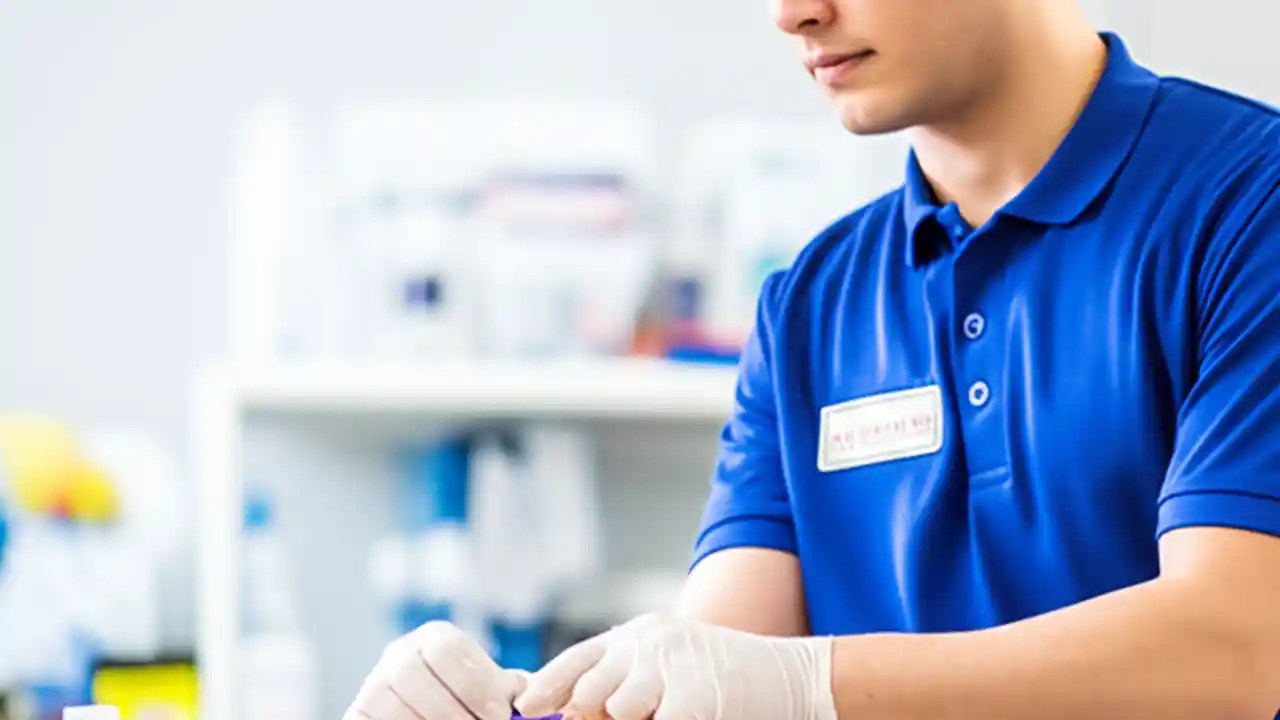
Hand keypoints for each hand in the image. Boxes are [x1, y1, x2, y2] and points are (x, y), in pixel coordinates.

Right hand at [345, 621, 526, 719]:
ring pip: (390, 704)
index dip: (475, 685)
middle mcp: (399, 654)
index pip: (447, 648)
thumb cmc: (480, 710)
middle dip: (451, 712)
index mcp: (436, 638)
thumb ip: (516, 692)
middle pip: (413, 673)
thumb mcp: (499, 693)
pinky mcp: (357, 714)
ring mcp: (373, 684)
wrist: (450, 717)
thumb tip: (535, 705)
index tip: (498, 716)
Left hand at [515, 614, 834, 719]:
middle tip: (630, 713)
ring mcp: (671, 667)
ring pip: (617, 711)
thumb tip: (568, 711)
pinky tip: (695, 715)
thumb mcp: (667, 667)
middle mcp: (648, 642)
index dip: (545, 688)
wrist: (792, 677)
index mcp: (638, 635)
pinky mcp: (693, 698)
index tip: (527, 707)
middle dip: (593, 717)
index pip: (576, 661)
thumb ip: (622, 681)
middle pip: (588, 693)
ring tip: (673, 708)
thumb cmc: (723, 680)